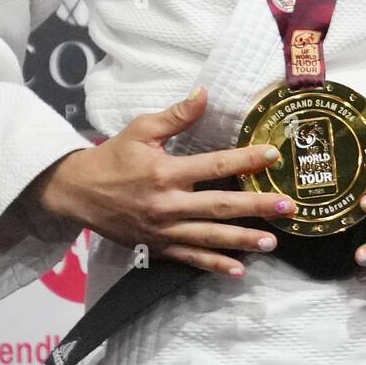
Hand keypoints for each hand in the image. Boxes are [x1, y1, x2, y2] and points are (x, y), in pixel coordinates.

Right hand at [24, 86, 296, 277]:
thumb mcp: (140, 130)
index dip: (245, 160)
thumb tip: (204, 94)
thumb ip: (175, 116)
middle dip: (256, 207)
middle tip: (287, 207)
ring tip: (273, 242)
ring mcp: (164, 230)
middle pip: (219, 207)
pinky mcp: (158, 247)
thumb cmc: (113, 157)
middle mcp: (168, 204)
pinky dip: (215, 266)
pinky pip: (190, 258)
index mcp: (165, 173)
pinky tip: (239, 270)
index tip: (271, 156)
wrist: (78, 192)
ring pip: (210, 238)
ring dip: (243, 241)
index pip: (213, 166)